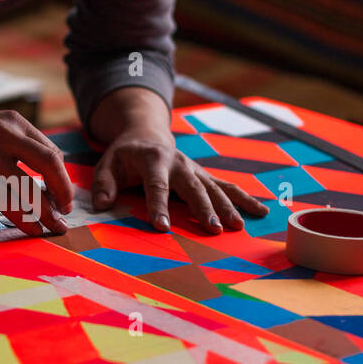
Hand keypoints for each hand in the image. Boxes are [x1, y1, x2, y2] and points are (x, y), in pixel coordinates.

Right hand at [0, 107, 74, 235]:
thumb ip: (15, 147)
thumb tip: (47, 181)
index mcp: (13, 122)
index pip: (51, 152)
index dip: (62, 178)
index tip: (64, 199)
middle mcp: (4, 133)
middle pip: (49, 163)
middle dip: (64, 191)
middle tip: (67, 213)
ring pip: (27, 187)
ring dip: (46, 211)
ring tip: (54, 228)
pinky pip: (4, 200)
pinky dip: (22, 218)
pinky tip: (31, 229)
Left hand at [91, 125, 268, 233]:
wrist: (146, 134)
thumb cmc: (124, 156)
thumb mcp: (106, 165)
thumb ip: (103, 184)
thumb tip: (102, 204)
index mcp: (153, 160)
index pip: (156, 186)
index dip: (158, 206)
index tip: (162, 227)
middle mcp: (179, 163)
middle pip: (194, 188)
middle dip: (204, 209)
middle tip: (214, 230)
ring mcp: (194, 169)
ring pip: (214, 188)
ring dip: (228, 207)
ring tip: (238, 226)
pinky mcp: (204, 175)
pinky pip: (226, 186)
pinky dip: (244, 199)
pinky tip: (260, 212)